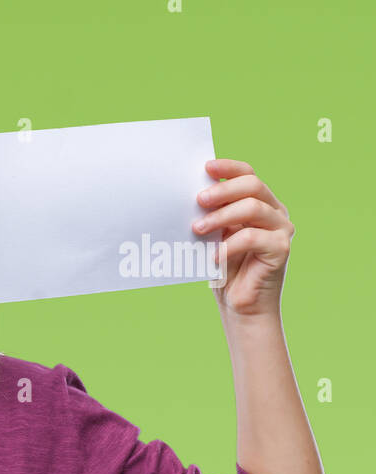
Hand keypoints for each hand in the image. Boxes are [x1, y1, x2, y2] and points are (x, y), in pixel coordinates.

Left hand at [192, 159, 293, 318]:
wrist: (240, 305)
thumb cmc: (224, 267)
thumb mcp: (214, 235)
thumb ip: (211, 214)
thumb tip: (191, 195)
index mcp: (260, 203)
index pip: (248, 174)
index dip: (229, 167)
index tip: (206, 168)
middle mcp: (275, 212)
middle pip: (252, 185)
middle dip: (223, 190)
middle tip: (198, 200)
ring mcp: (281, 229)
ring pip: (253, 208)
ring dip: (221, 216)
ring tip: (198, 229)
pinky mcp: (281, 248)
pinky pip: (253, 237)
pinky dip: (229, 244)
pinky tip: (213, 256)